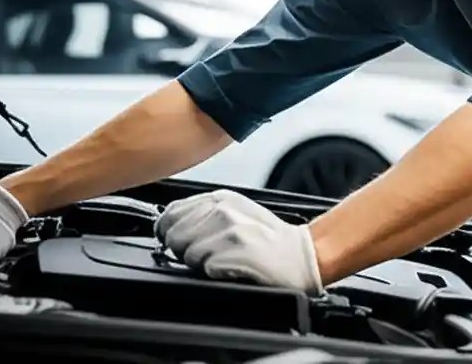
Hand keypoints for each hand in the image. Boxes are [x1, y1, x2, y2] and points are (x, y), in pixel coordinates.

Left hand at [155, 189, 322, 294]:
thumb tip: (168, 226)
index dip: (170, 233)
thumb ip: (203, 214)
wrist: (302, 257)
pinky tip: (232, 268)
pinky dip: (215, 274)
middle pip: (174, 236)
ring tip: (223, 260)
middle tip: (208, 254)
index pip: (170, 213)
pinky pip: (204, 269)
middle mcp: (223, 210)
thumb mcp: (236, 213)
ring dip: (200, 264)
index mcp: (220, 198)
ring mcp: (230, 231)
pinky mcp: (236, 253)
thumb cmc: (269, 240)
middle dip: (184, 250)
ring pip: (186, 255)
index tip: (184, 243)